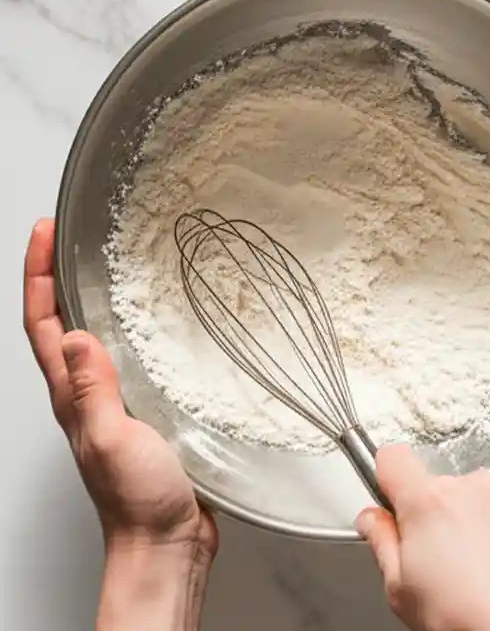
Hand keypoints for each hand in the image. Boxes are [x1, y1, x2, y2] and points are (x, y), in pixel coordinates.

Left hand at [24, 219, 216, 628]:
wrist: (166, 541)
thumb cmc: (138, 499)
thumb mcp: (111, 438)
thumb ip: (93, 390)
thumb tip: (76, 336)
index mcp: (72, 397)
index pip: (43, 326)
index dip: (39, 276)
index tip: (44, 232)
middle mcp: (87, 396)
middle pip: (62, 325)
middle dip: (59, 277)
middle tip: (70, 235)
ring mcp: (116, 405)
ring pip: (98, 340)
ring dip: (96, 300)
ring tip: (114, 264)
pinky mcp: (148, 414)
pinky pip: (134, 362)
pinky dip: (137, 333)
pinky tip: (162, 324)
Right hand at [356, 445, 489, 630]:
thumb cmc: (467, 617)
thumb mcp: (399, 588)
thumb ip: (381, 542)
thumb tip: (372, 521)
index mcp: (429, 500)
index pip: (392, 457)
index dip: (384, 478)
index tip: (387, 502)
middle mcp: (470, 489)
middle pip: (433, 485)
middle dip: (425, 515)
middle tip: (427, 561)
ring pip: (467, 500)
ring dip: (461, 524)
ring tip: (465, 573)